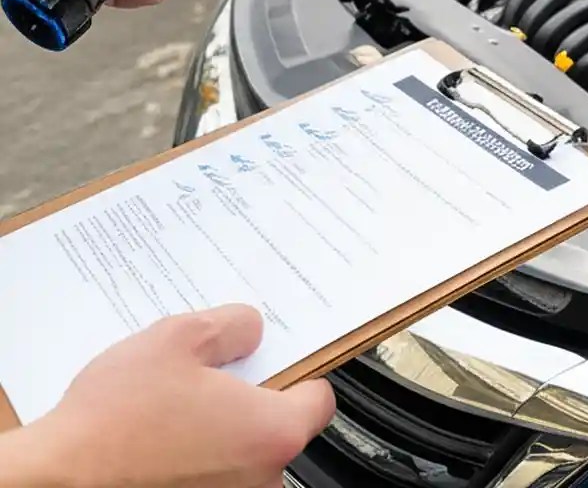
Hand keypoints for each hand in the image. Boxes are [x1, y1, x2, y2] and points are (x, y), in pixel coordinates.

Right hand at [0, 305, 334, 487]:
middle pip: (279, 428)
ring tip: (173, 411)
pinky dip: (196, 461)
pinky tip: (161, 441)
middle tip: (210, 379)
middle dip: (249, 402)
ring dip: (220, 433)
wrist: (56, 482)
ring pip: (243, 456)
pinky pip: (214, 478)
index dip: (299, 374)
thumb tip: (251, 330)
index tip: (276, 363)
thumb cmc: (113, 422)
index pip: (319, 399)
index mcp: (272, 431)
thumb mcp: (176, 339)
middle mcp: (264, 477)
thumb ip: (230, 328)